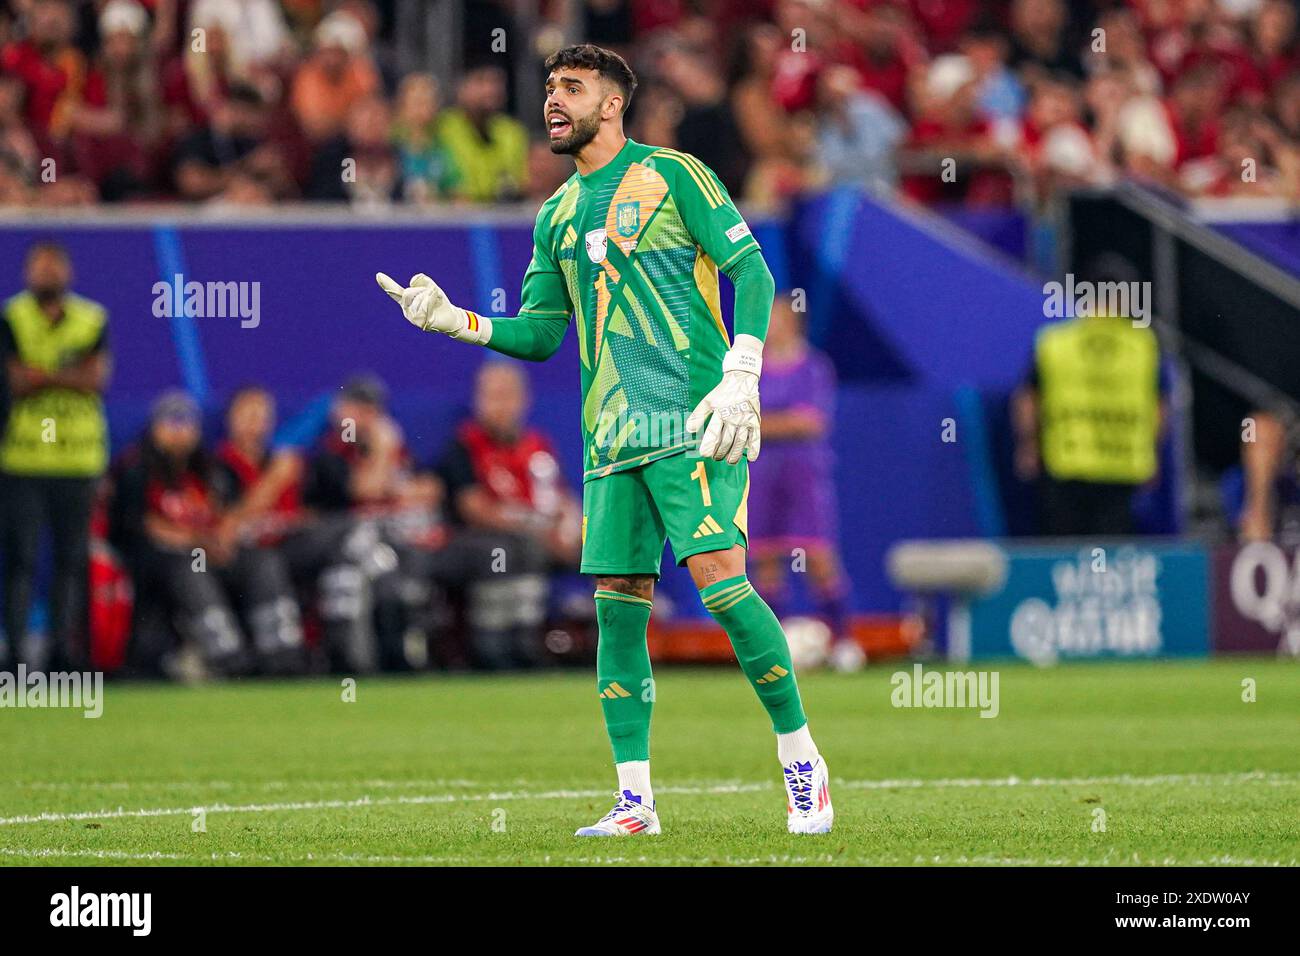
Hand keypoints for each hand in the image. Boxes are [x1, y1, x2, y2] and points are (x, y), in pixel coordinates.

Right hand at [376, 272, 471, 336]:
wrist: (450, 318)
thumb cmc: (438, 303)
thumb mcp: (431, 287)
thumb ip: (423, 281)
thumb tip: (412, 280)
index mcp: (406, 302)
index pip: (395, 292)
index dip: (387, 284)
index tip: (378, 275)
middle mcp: (407, 311)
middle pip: (409, 292)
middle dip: (422, 290)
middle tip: (431, 295)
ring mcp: (413, 318)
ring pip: (419, 299)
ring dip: (430, 296)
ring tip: (434, 303)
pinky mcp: (421, 323)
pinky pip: (425, 307)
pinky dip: (432, 302)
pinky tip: (435, 308)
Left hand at [687, 334, 763, 464]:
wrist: (743, 379)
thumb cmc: (723, 392)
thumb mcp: (708, 401)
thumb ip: (698, 415)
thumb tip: (689, 430)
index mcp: (720, 412)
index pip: (713, 433)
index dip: (708, 446)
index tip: (704, 454)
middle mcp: (733, 417)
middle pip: (726, 440)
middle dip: (720, 452)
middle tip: (715, 458)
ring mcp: (746, 420)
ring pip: (740, 442)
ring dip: (734, 454)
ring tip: (729, 462)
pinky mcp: (755, 421)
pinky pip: (756, 437)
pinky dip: (754, 449)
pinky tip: (750, 458)